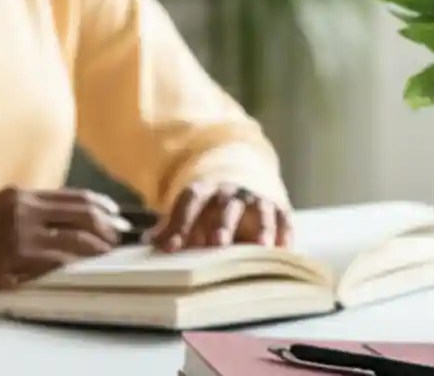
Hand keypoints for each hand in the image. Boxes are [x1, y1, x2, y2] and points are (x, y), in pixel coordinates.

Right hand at [0, 187, 127, 299]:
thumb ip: (25, 213)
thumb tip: (61, 222)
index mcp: (19, 195)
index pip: (74, 197)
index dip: (103, 208)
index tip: (117, 218)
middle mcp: (22, 208)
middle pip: (84, 213)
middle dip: (109, 227)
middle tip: (121, 239)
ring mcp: (18, 234)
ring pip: (77, 239)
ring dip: (100, 249)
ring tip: (110, 257)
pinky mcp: (13, 259)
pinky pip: (58, 262)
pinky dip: (78, 266)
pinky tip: (87, 271)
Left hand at [149, 182, 291, 251]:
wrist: (242, 183)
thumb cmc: (209, 209)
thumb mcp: (189, 213)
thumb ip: (171, 227)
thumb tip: (149, 243)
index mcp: (203, 191)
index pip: (189, 203)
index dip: (179, 224)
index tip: (169, 248)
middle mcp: (230, 192)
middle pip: (225, 206)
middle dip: (221, 224)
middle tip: (216, 244)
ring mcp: (255, 200)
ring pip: (258, 211)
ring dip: (259, 228)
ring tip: (259, 247)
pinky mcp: (278, 209)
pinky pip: (283, 220)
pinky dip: (284, 235)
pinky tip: (284, 251)